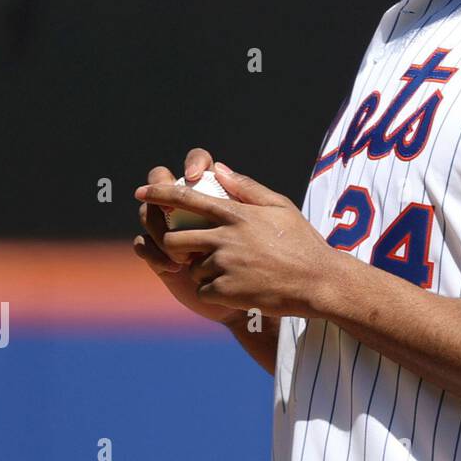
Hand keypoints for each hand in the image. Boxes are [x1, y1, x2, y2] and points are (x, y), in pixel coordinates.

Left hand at [134, 162, 333, 318]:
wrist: (318, 282)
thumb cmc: (302, 242)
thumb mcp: (281, 206)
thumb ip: (246, 187)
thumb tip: (218, 169)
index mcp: (237, 214)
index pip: (187, 199)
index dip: (160, 193)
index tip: (142, 192)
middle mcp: (226, 237)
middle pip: (174, 238)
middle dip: (173, 246)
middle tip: (189, 252)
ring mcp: (225, 265)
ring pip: (191, 267)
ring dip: (204, 271)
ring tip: (233, 273)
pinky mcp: (226, 291)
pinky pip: (204, 290)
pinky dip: (215, 292)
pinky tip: (239, 290)